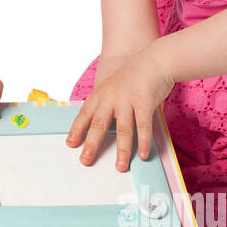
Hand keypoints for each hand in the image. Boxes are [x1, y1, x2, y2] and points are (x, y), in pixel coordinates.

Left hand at [66, 49, 174, 170]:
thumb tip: (102, 127)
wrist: (156, 60)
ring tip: (120, 166)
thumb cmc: (135, 75)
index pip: (85, 114)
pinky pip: (143, 126)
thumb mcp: (114, 86)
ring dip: (122, 150)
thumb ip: (107, 103)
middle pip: (99, 125)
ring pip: (122, 130)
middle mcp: (111, 97)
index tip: (70, 144)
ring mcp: (128, 99)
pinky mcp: (145, 102)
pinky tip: (142, 154)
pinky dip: (143, 142)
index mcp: (101, 93)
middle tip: (85, 161)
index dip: (77, 129)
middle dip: (92, 145)